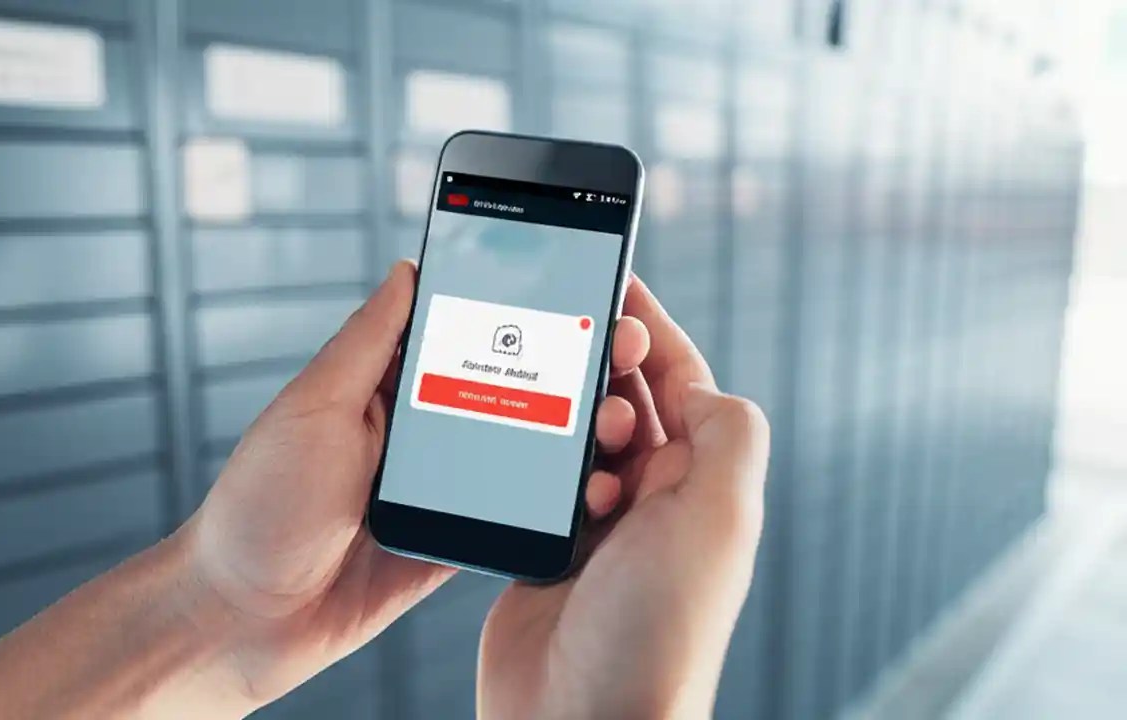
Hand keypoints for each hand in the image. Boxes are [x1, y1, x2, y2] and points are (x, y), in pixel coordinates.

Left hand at [183, 260, 650, 706]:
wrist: (242, 619)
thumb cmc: (260, 505)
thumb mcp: (313, 407)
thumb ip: (366, 343)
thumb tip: (409, 270)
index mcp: (379, 389)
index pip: (453, 334)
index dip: (506, 310)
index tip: (564, 286)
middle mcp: (413, 432)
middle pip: (498, 387)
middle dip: (555, 369)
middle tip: (611, 350)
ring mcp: (436, 488)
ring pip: (515, 447)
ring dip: (560, 434)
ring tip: (610, 417)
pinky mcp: (450, 539)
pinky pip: (507, 511)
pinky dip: (544, 501)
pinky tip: (586, 485)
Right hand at [479, 277, 770, 718]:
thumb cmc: (657, 630)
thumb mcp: (719, 515)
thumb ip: (726, 431)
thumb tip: (698, 383)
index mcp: (703, 485)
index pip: (682, 380)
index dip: (653, 327)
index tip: (619, 278)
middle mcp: (656, 503)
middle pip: (626, 399)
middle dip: (601, 362)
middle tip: (574, 340)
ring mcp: (599, 529)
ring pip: (575, 437)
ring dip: (561, 412)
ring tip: (552, 411)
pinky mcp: (547, 553)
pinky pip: (535, 483)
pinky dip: (525, 458)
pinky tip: (510, 446)